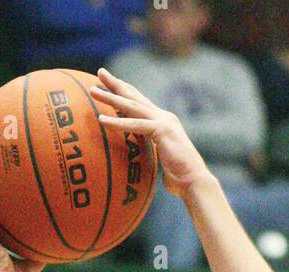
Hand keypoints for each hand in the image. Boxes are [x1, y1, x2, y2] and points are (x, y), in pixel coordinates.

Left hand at [92, 69, 207, 199]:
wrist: (195, 183)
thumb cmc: (180, 181)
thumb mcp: (162, 164)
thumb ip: (153, 158)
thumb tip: (143, 171)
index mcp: (164, 123)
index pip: (142, 103)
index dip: (126, 91)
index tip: (111, 83)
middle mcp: (164, 118)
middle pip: (135, 96)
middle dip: (117, 84)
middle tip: (100, 72)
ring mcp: (164, 122)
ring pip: (132, 106)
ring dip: (111, 97)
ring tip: (93, 91)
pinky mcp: (162, 131)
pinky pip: (135, 125)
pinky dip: (118, 122)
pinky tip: (102, 120)